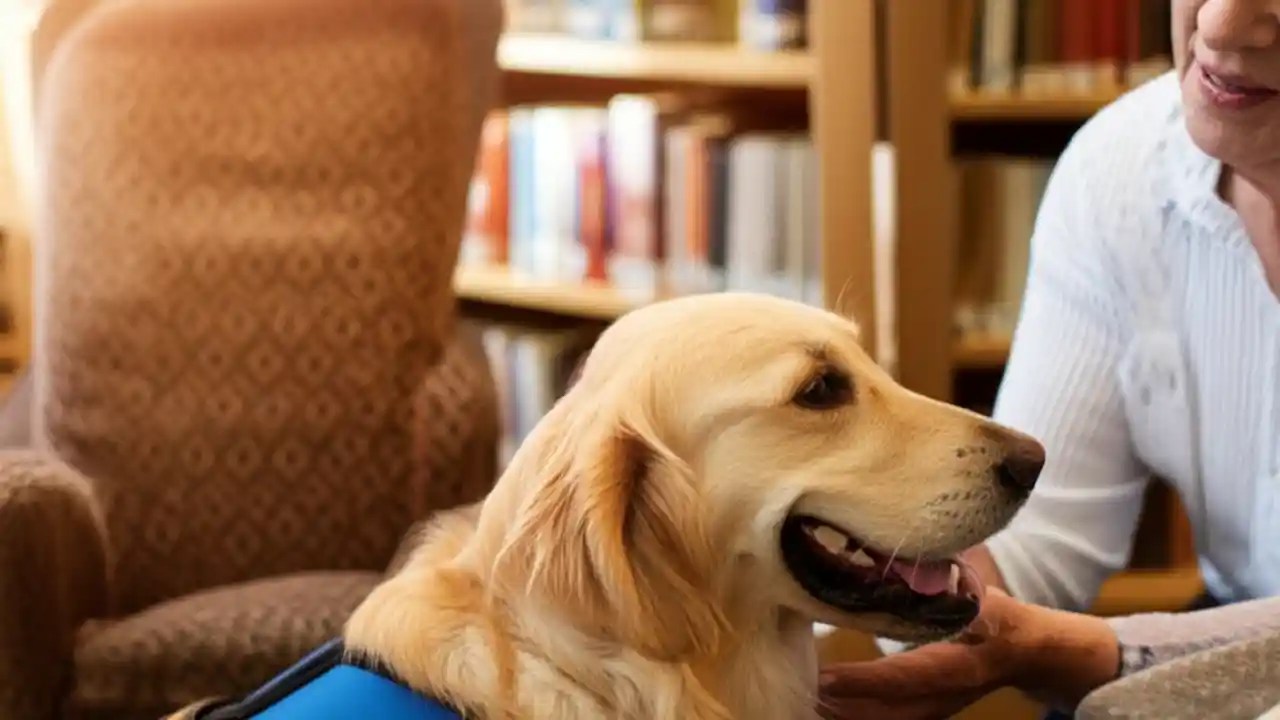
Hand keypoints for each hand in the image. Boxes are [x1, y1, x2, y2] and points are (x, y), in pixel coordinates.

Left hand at [816, 588, 1120, 719]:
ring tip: (800, 692)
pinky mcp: (916, 713)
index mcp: (952, 671)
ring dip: (840, 709)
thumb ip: (964, 593)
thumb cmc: (999, 622)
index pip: (900, 679)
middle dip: (836, 702)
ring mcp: (925, 713)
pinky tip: (822, 697)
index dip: (861, 680)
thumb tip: (935, 567)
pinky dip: (850, 710)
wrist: (1023, 655)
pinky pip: (877, 718)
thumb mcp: (988, 605)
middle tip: (794, 682)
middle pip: (877, 713)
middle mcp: (935, 700)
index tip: (822, 674)